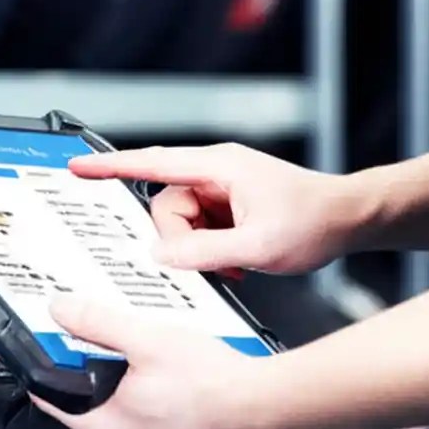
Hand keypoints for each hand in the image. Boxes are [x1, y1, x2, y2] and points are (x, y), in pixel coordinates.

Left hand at [30, 297, 269, 428]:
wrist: (259, 406)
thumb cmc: (209, 383)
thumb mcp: (145, 339)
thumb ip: (97, 323)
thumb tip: (62, 310)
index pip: (54, 403)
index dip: (50, 372)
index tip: (52, 351)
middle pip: (89, 406)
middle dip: (94, 375)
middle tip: (107, 344)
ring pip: (123, 414)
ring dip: (128, 387)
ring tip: (145, 356)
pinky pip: (152, 421)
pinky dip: (155, 400)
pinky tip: (172, 376)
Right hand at [69, 143, 365, 274]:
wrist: (350, 219)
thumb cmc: (314, 220)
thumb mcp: (257, 247)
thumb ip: (204, 252)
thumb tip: (163, 256)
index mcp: (217, 167)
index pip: (152, 164)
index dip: (110, 167)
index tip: (78, 168)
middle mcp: (215, 173)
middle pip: (166, 207)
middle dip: (180, 240)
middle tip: (212, 261)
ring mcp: (223, 190)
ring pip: (182, 224)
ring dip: (199, 249)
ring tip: (232, 264)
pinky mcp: (230, 208)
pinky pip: (201, 230)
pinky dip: (211, 250)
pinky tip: (236, 262)